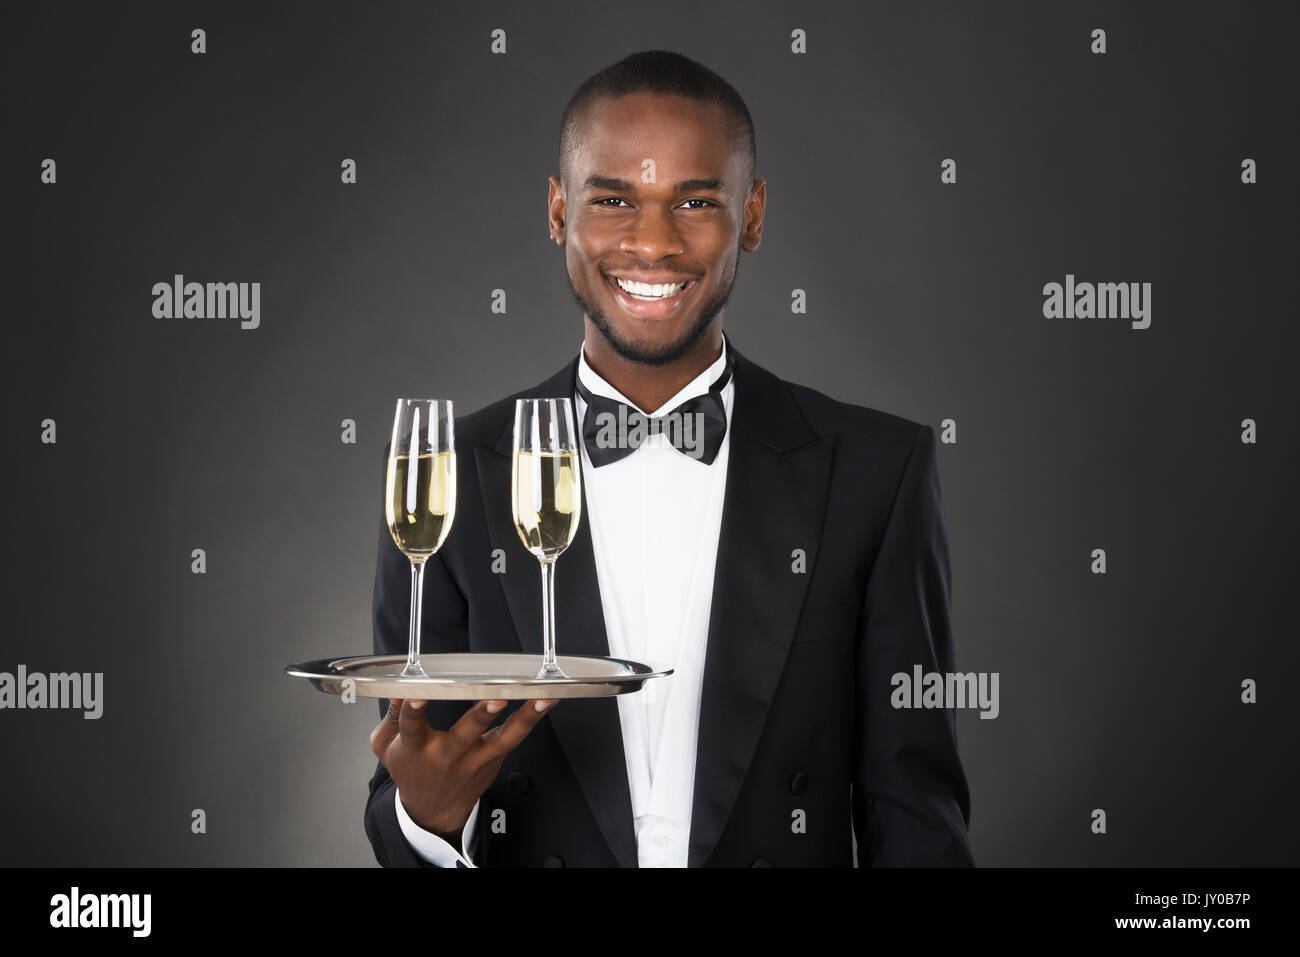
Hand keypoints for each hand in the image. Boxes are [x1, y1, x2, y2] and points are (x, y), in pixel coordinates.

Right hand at [370, 697, 557, 838]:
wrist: (433, 810)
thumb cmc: (410, 769)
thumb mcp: (386, 745)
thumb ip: (392, 715)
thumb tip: (398, 686)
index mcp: (416, 748)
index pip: (412, 727)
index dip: (413, 711)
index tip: (416, 694)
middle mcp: (447, 756)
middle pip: (464, 736)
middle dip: (479, 717)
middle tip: (495, 699)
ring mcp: (474, 760)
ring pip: (502, 739)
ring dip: (523, 718)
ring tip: (541, 698)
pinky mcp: (493, 759)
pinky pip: (515, 738)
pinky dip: (532, 718)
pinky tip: (548, 699)